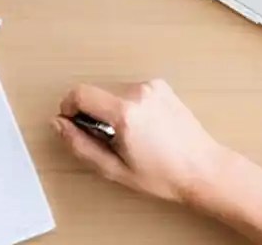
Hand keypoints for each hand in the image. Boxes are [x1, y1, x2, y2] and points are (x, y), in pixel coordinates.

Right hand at [54, 79, 228, 204]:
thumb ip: (80, 145)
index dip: (68, 108)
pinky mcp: (161, 87)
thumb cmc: (165, 175)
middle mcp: (139, 92)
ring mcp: (153, 87)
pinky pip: (131, 92)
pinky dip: (129, 107)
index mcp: (126, 112)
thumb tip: (59, 125)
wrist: (202, 169)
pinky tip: (143, 129)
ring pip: (113, 93)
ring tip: (130, 137)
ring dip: (112, 111)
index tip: (72, 123)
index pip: (80, 93)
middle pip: (96, 93)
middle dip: (93, 114)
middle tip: (108, 140)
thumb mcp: (114, 169)